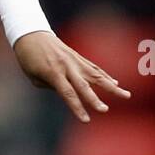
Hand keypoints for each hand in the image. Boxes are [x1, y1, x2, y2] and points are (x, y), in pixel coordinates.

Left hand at [13, 31, 131, 122]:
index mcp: (53, 73)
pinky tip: (115, 83)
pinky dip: (105, 76)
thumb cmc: (28, 59)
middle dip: (95, 99)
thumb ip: (51, 87)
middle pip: (84, 85)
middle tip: (105, 110)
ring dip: (111, 86)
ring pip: (95, 75)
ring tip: (126, 95)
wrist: (31, 34)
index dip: (77, 108)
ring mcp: (74, 60)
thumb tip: (69, 93)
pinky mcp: (78, 56)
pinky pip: (94, 68)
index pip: (68, 94)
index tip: (86, 120)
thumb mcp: (34, 77)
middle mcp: (66, 66)